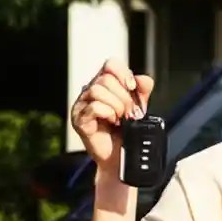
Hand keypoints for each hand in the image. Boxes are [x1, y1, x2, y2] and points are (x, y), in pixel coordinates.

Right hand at [70, 58, 154, 173]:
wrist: (121, 156)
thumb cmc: (127, 130)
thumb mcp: (139, 107)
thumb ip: (142, 90)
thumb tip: (142, 79)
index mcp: (104, 84)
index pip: (110, 64)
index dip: (124, 73)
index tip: (132, 88)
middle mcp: (90, 91)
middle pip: (106, 79)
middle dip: (124, 97)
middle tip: (129, 113)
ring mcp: (82, 104)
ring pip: (98, 90)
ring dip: (116, 106)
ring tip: (121, 118)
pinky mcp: (79, 119)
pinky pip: (94, 107)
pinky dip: (108, 113)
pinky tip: (113, 122)